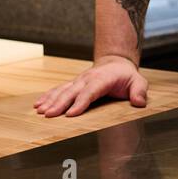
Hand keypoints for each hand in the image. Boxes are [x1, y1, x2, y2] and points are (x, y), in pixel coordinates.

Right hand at [34, 55, 148, 117]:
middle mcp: (87, 79)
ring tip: (40, 111)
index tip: (71, 114)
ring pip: (62, 90)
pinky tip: (38, 104)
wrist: (116, 63)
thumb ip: (140, 92)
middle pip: (72, 92)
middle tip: (49, 115)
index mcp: (103, 79)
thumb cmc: (127, 77)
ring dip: (50, 100)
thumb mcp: (138, 82)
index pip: (91, 92)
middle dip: (60, 104)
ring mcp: (78, 81)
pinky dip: (47, 96)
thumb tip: (140, 103)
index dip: (81, 103)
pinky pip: (58, 89)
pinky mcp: (73, 84)